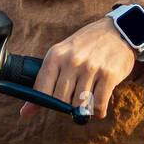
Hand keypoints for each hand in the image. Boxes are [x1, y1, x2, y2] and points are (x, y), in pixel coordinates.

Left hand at [20, 17, 135, 119]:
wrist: (118, 31)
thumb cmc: (86, 46)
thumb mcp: (62, 55)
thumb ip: (45, 81)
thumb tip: (25, 112)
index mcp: (56, 55)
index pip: (41, 89)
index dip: (43, 102)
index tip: (50, 104)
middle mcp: (72, 60)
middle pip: (60, 100)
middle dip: (65, 106)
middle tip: (72, 101)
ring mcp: (91, 68)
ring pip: (79, 105)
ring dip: (83, 109)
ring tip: (87, 100)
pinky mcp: (109, 75)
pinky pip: (99, 105)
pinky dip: (98, 111)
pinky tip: (98, 105)